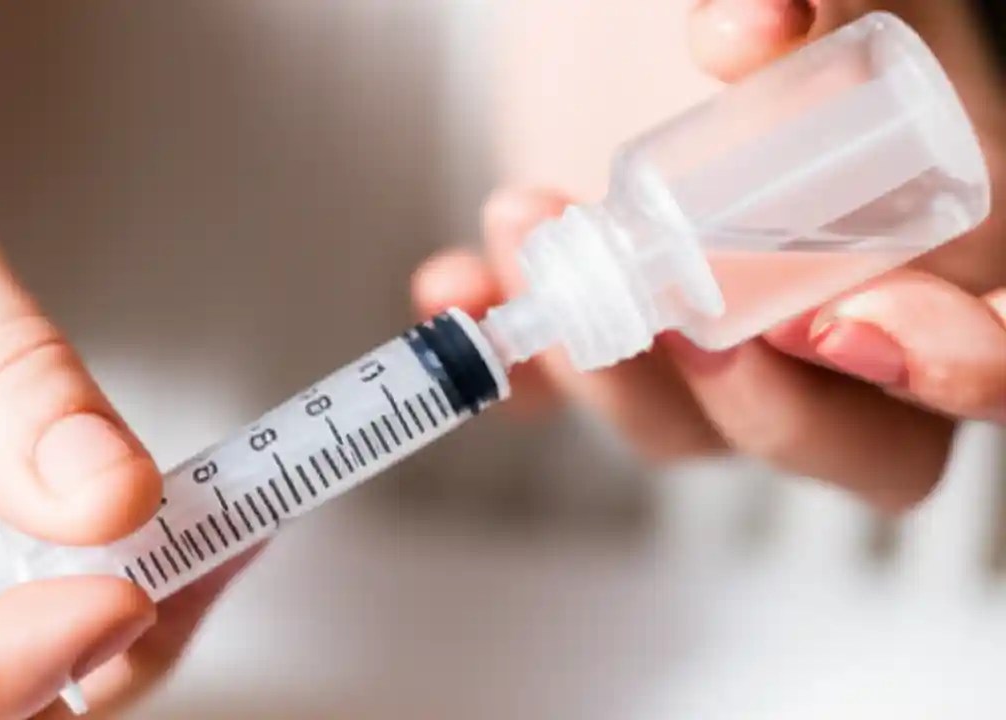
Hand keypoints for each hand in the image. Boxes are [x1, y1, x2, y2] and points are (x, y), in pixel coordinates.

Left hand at [414, 0, 1005, 511]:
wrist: (658, 27)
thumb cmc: (785, 11)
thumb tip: (749, 22)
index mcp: (940, 250)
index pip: (982, 366)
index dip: (939, 372)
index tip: (837, 320)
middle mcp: (836, 326)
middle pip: (843, 447)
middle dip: (754, 404)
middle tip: (678, 321)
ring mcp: (719, 348)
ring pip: (682, 430)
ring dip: (599, 360)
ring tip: (532, 223)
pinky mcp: (611, 340)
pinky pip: (558, 391)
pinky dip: (501, 356)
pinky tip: (455, 288)